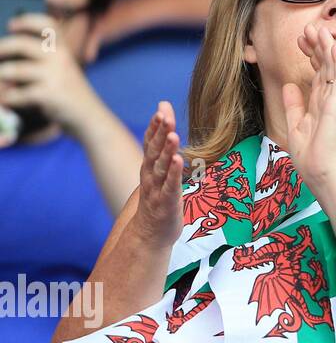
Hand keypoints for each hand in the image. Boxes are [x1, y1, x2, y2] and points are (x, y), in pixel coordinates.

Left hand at [0, 13, 97, 133]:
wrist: (89, 117)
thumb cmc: (67, 92)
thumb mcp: (60, 70)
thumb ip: (39, 59)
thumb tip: (5, 51)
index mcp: (63, 49)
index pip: (47, 24)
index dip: (27, 20)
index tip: (11, 25)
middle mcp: (60, 58)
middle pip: (20, 44)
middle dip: (1, 48)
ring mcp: (54, 76)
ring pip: (13, 70)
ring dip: (0, 77)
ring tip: (0, 84)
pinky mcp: (48, 95)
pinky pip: (16, 94)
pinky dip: (7, 98)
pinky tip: (8, 100)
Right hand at [135, 101, 183, 244]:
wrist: (149, 235)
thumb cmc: (158, 200)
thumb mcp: (160, 174)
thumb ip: (163, 153)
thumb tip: (168, 135)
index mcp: (149, 168)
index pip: (151, 143)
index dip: (155, 126)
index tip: (162, 108)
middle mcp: (150, 176)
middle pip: (154, 151)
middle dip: (160, 132)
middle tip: (165, 114)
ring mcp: (157, 190)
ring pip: (161, 167)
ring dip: (167, 150)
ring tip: (173, 134)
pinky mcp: (166, 203)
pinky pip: (171, 186)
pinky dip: (174, 173)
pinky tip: (179, 160)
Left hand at [282, 22, 335, 192]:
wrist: (320, 173)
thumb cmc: (311, 156)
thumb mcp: (296, 125)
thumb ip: (294, 104)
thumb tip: (289, 85)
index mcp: (319, 103)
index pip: (316, 73)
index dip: (310, 55)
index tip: (301, 40)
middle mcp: (329, 99)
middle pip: (324, 66)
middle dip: (317, 46)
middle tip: (308, 28)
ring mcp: (335, 101)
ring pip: (332, 67)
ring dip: (327, 47)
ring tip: (320, 29)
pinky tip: (334, 47)